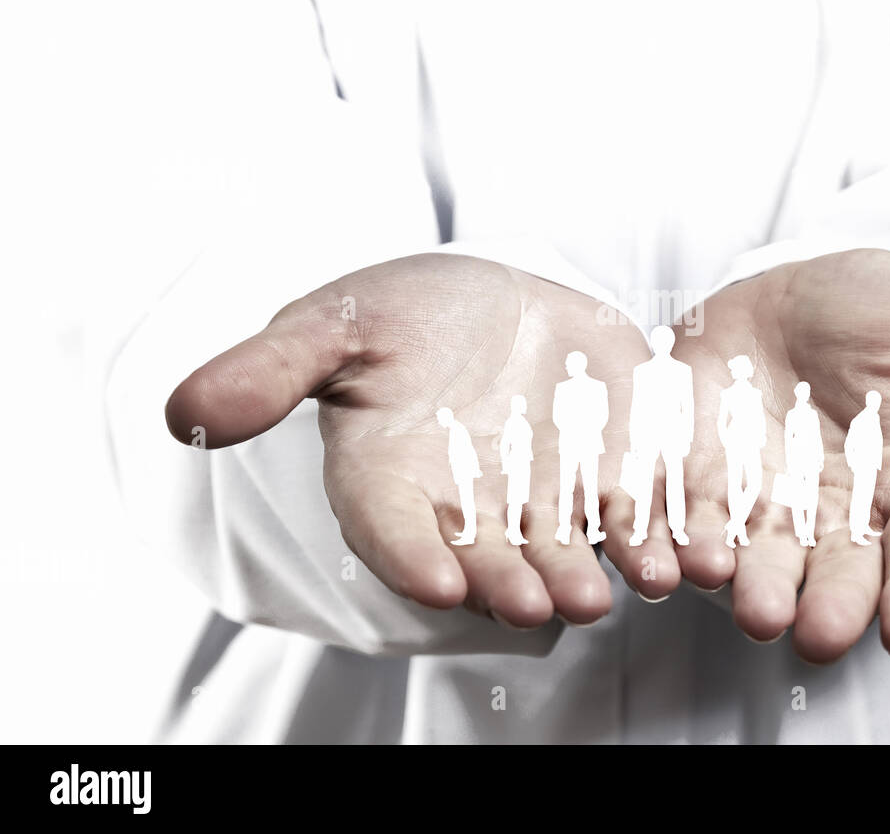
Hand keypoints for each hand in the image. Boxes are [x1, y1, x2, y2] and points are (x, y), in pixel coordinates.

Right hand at [164, 253, 681, 628]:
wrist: (489, 301)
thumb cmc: (399, 314)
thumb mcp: (333, 324)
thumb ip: (271, 371)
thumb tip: (184, 412)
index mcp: (391, 478)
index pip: (391, 530)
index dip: (411, 553)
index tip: (437, 579)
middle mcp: (468, 506)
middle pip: (492, 556)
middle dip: (521, 579)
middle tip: (551, 601)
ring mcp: (544, 495)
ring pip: (574, 544)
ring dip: (606, 567)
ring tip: (636, 582)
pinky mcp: (611, 470)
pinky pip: (639, 504)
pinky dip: (665, 524)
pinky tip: (691, 542)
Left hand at [671, 249, 889, 662]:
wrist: (803, 280)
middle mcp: (846, 508)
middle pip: (838, 566)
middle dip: (828, 601)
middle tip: (816, 632)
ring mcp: (770, 495)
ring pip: (759, 550)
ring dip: (747, 579)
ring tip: (742, 598)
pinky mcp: (703, 472)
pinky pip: (688, 506)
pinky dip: (678, 528)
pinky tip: (670, 548)